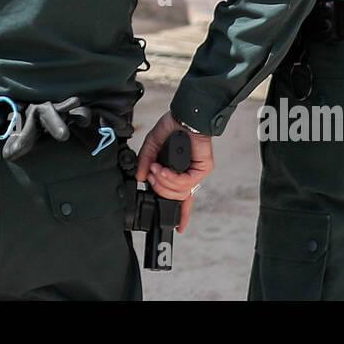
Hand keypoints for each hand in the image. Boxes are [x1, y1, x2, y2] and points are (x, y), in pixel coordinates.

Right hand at [133, 112, 213, 233]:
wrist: (184, 115)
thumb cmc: (172, 127)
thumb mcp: (152, 145)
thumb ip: (145, 161)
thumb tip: (140, 177)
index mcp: (179, 173)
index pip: (182, 199)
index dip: (181, 215)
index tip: (179, 228)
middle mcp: (189, 176)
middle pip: (176, 198)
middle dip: (159, 190)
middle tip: (150, 176)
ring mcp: (197, 173)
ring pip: (180, 192)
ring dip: (163, 183)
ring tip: (155, 169)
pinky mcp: (203, 168)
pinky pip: (185, 182)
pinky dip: (171, 178)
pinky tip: (163, 169)